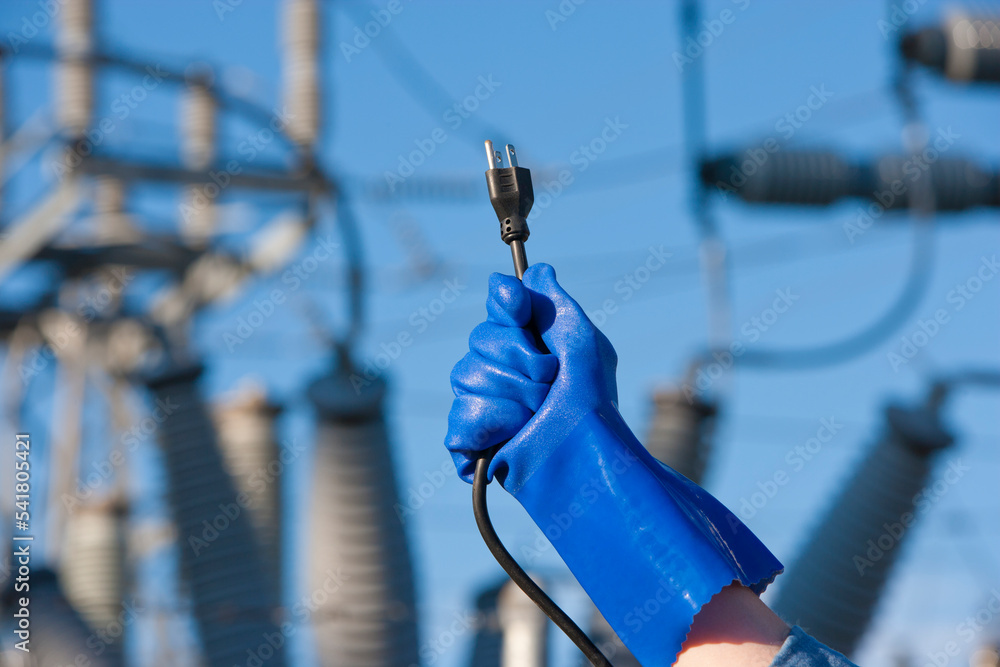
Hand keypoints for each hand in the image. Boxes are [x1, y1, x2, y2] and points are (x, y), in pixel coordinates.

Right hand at [445, 263, 618, 490]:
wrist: (588, 455)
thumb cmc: (593, 401)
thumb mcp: (581, 340)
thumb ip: (554, 302)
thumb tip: (538, 270)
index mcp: (527, 341)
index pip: (499, 305)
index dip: (508, 305)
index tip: (521, 311)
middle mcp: (499, 367)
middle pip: (480, 338)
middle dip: (522, 361)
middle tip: (551, 384)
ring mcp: (482, 402)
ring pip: (468, 376)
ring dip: (514, 396)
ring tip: (537, 416)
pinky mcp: (470, 440)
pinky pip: (460, 418)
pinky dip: (490, 426)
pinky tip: (512, 436)